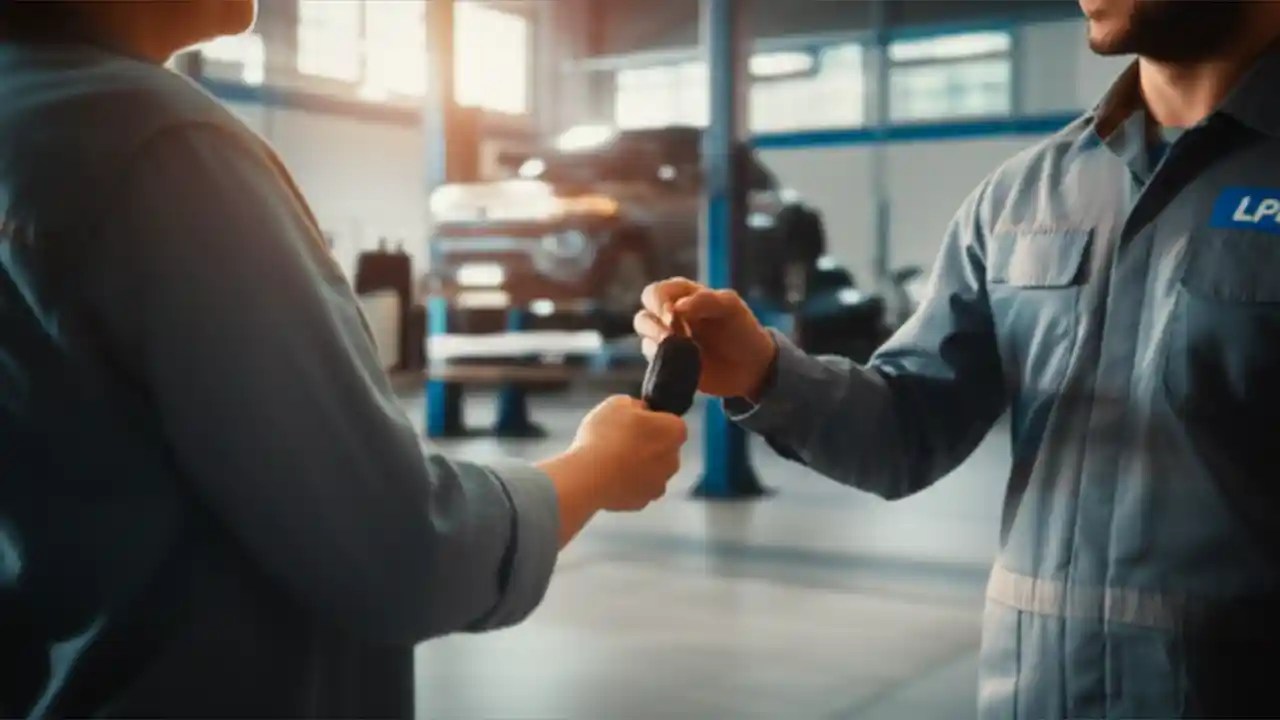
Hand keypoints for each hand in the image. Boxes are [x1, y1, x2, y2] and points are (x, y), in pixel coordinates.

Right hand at [538, 395, 687, 545]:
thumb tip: (641, 411)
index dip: (651, 421)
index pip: (670, 422)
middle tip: (619, 440)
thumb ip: (636, 405)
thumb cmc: (606, 435)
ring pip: (650, 471)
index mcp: (674, 431)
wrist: (589, 477)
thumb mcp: (618, 403)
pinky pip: (637, 488)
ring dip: (637, 466)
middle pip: (662, 448)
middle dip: (646, 445)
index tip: (631, 422)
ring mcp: (659, 484)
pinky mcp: (642, 502)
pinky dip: (626, 484)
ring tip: (610, 461)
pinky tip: (608, 477)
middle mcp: (674, 459)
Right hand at [635, 278, 776, 400]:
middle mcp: (671, 316)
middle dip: (654, 325)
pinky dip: (663, 359)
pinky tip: (683, 362)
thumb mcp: (731, 307)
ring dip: (657, 342)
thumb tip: (677, 307)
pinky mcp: (670, 362)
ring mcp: (669, 340)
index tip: (672, 315)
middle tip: (673, 335)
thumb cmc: (743, 330)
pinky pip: (654, 360)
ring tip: (680, 348)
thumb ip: (705, 300)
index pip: (656, 292)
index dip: (658, 302)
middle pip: (644, 315)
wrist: (753, 367)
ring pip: (645, 338)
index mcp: (683, 296)